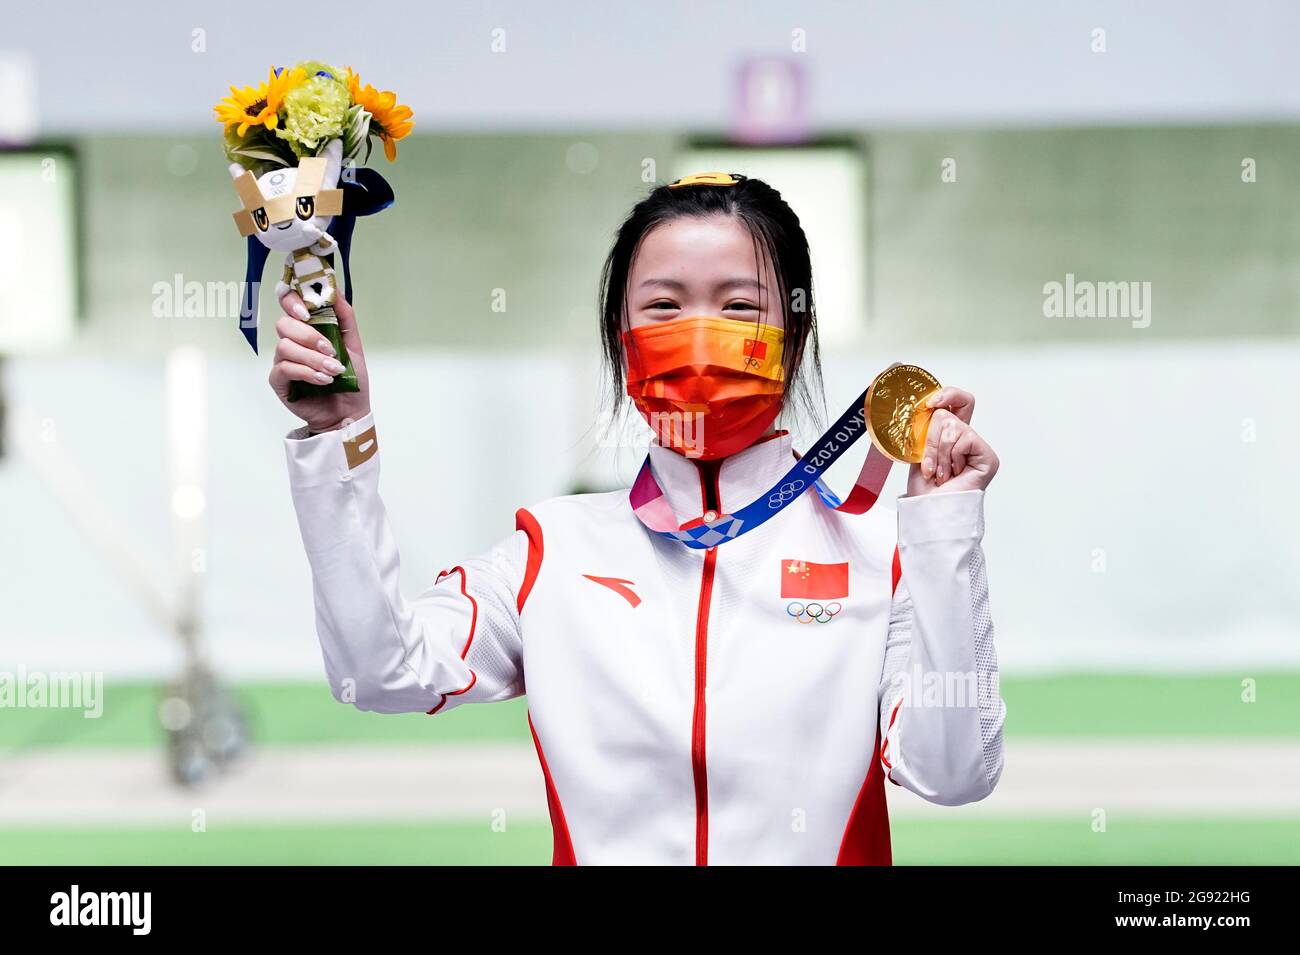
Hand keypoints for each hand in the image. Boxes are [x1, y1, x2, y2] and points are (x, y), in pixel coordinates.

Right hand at [269, 292, 370, 432]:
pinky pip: (284, 368)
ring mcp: (283, 360)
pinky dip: (307, 372)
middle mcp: (292, 342)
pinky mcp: (279, 381)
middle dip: (309, 335)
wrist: (349, 411)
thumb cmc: (350, 379)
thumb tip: (336, 290)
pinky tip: (323, 380)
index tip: (307, 310)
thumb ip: (345, 317)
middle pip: (284, 324)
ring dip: (313, 358)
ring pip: (285, 347)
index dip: (292, 300)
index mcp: (308, 328)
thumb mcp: (353, 344)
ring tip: (333, 371)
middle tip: (330, 350)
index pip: (289, 303)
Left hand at [906, 387, 998, 495]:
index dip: (948, 394)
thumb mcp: (917, 451)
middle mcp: (966, 438)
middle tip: (929, 465)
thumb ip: (925, 429)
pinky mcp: (987, 456)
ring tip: (940, 473)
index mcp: (950, 433)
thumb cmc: (924, 488)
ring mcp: (978, 447)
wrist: (929, 509)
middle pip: (948, 413)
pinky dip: (951, 457)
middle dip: (929, 440)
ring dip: (938, 454)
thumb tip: (924, 408)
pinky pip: (964, 439)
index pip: (959, 400)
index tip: (930, 404)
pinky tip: (953, 473)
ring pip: (951, 426)